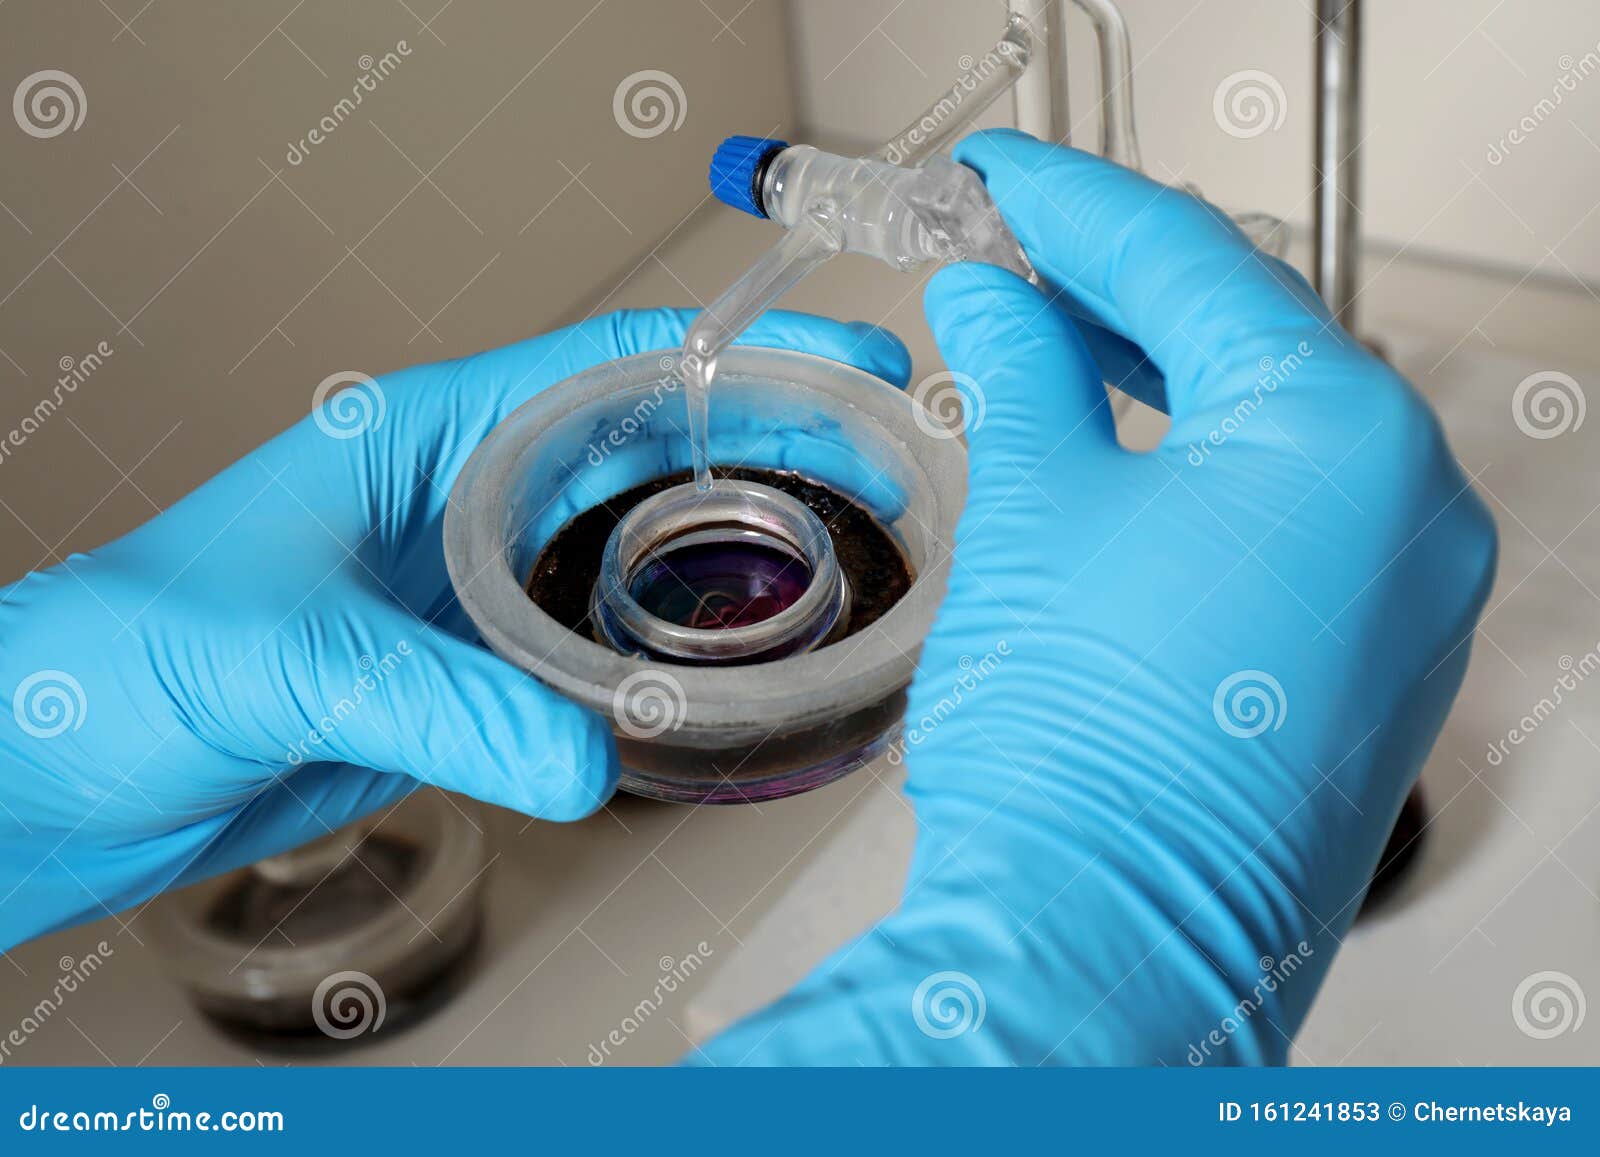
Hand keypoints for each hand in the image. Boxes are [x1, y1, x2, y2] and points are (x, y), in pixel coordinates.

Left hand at [0, 310, 909, 950]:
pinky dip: (668, 666)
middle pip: (649, 456)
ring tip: (838, 569)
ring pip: (634, 558)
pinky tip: (724, 683)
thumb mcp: (283, 656)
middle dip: (770, 455)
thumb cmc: (112, 664)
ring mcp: (473, 593)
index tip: (840, 366)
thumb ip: (442, 703)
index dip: (735, 363)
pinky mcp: (469, 682)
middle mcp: (463, 503)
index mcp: (424, 438)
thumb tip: (585, 752)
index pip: (607, 370)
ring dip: (730, 559)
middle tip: (882, 473)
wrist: (49, 778)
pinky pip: (596, 658)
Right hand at [699, 131, 1496, 1064]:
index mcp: (1346, 437)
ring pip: (1274, 432)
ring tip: (1050, 340)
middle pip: (1251, 341)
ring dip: (1161, 378)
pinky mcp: (1372, 665)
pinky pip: (1291, 519)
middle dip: (1120, 286)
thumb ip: (1023, 373)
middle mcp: (1414, 510)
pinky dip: (1202, 471)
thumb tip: (999, 302)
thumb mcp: (1033, 513)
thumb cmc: (1082, 759)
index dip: (1074, 205)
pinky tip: (1120, 457)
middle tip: (1013, 248)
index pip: (1193, 265)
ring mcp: (1408, 597)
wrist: (1102, 953)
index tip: (1005, 176)